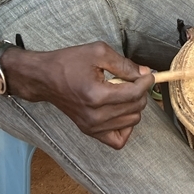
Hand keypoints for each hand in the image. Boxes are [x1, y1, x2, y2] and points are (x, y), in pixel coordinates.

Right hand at [17, 42, 153, 149]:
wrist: (45, 78)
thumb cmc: (69, 62)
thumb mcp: (99, 52)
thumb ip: (124, 64)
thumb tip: (144, 74)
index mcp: (96, 95)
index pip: (135, 94)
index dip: (146, 82)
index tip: (148, 74)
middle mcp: (95, 116)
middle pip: (136, 108)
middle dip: (141, 92)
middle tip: (132, 79)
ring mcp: (92, 127)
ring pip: (131, 122)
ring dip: (134, 106)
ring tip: (123, 92)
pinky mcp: (89, 132)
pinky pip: (118, 140)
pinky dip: (125, 127)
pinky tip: (120, 111)